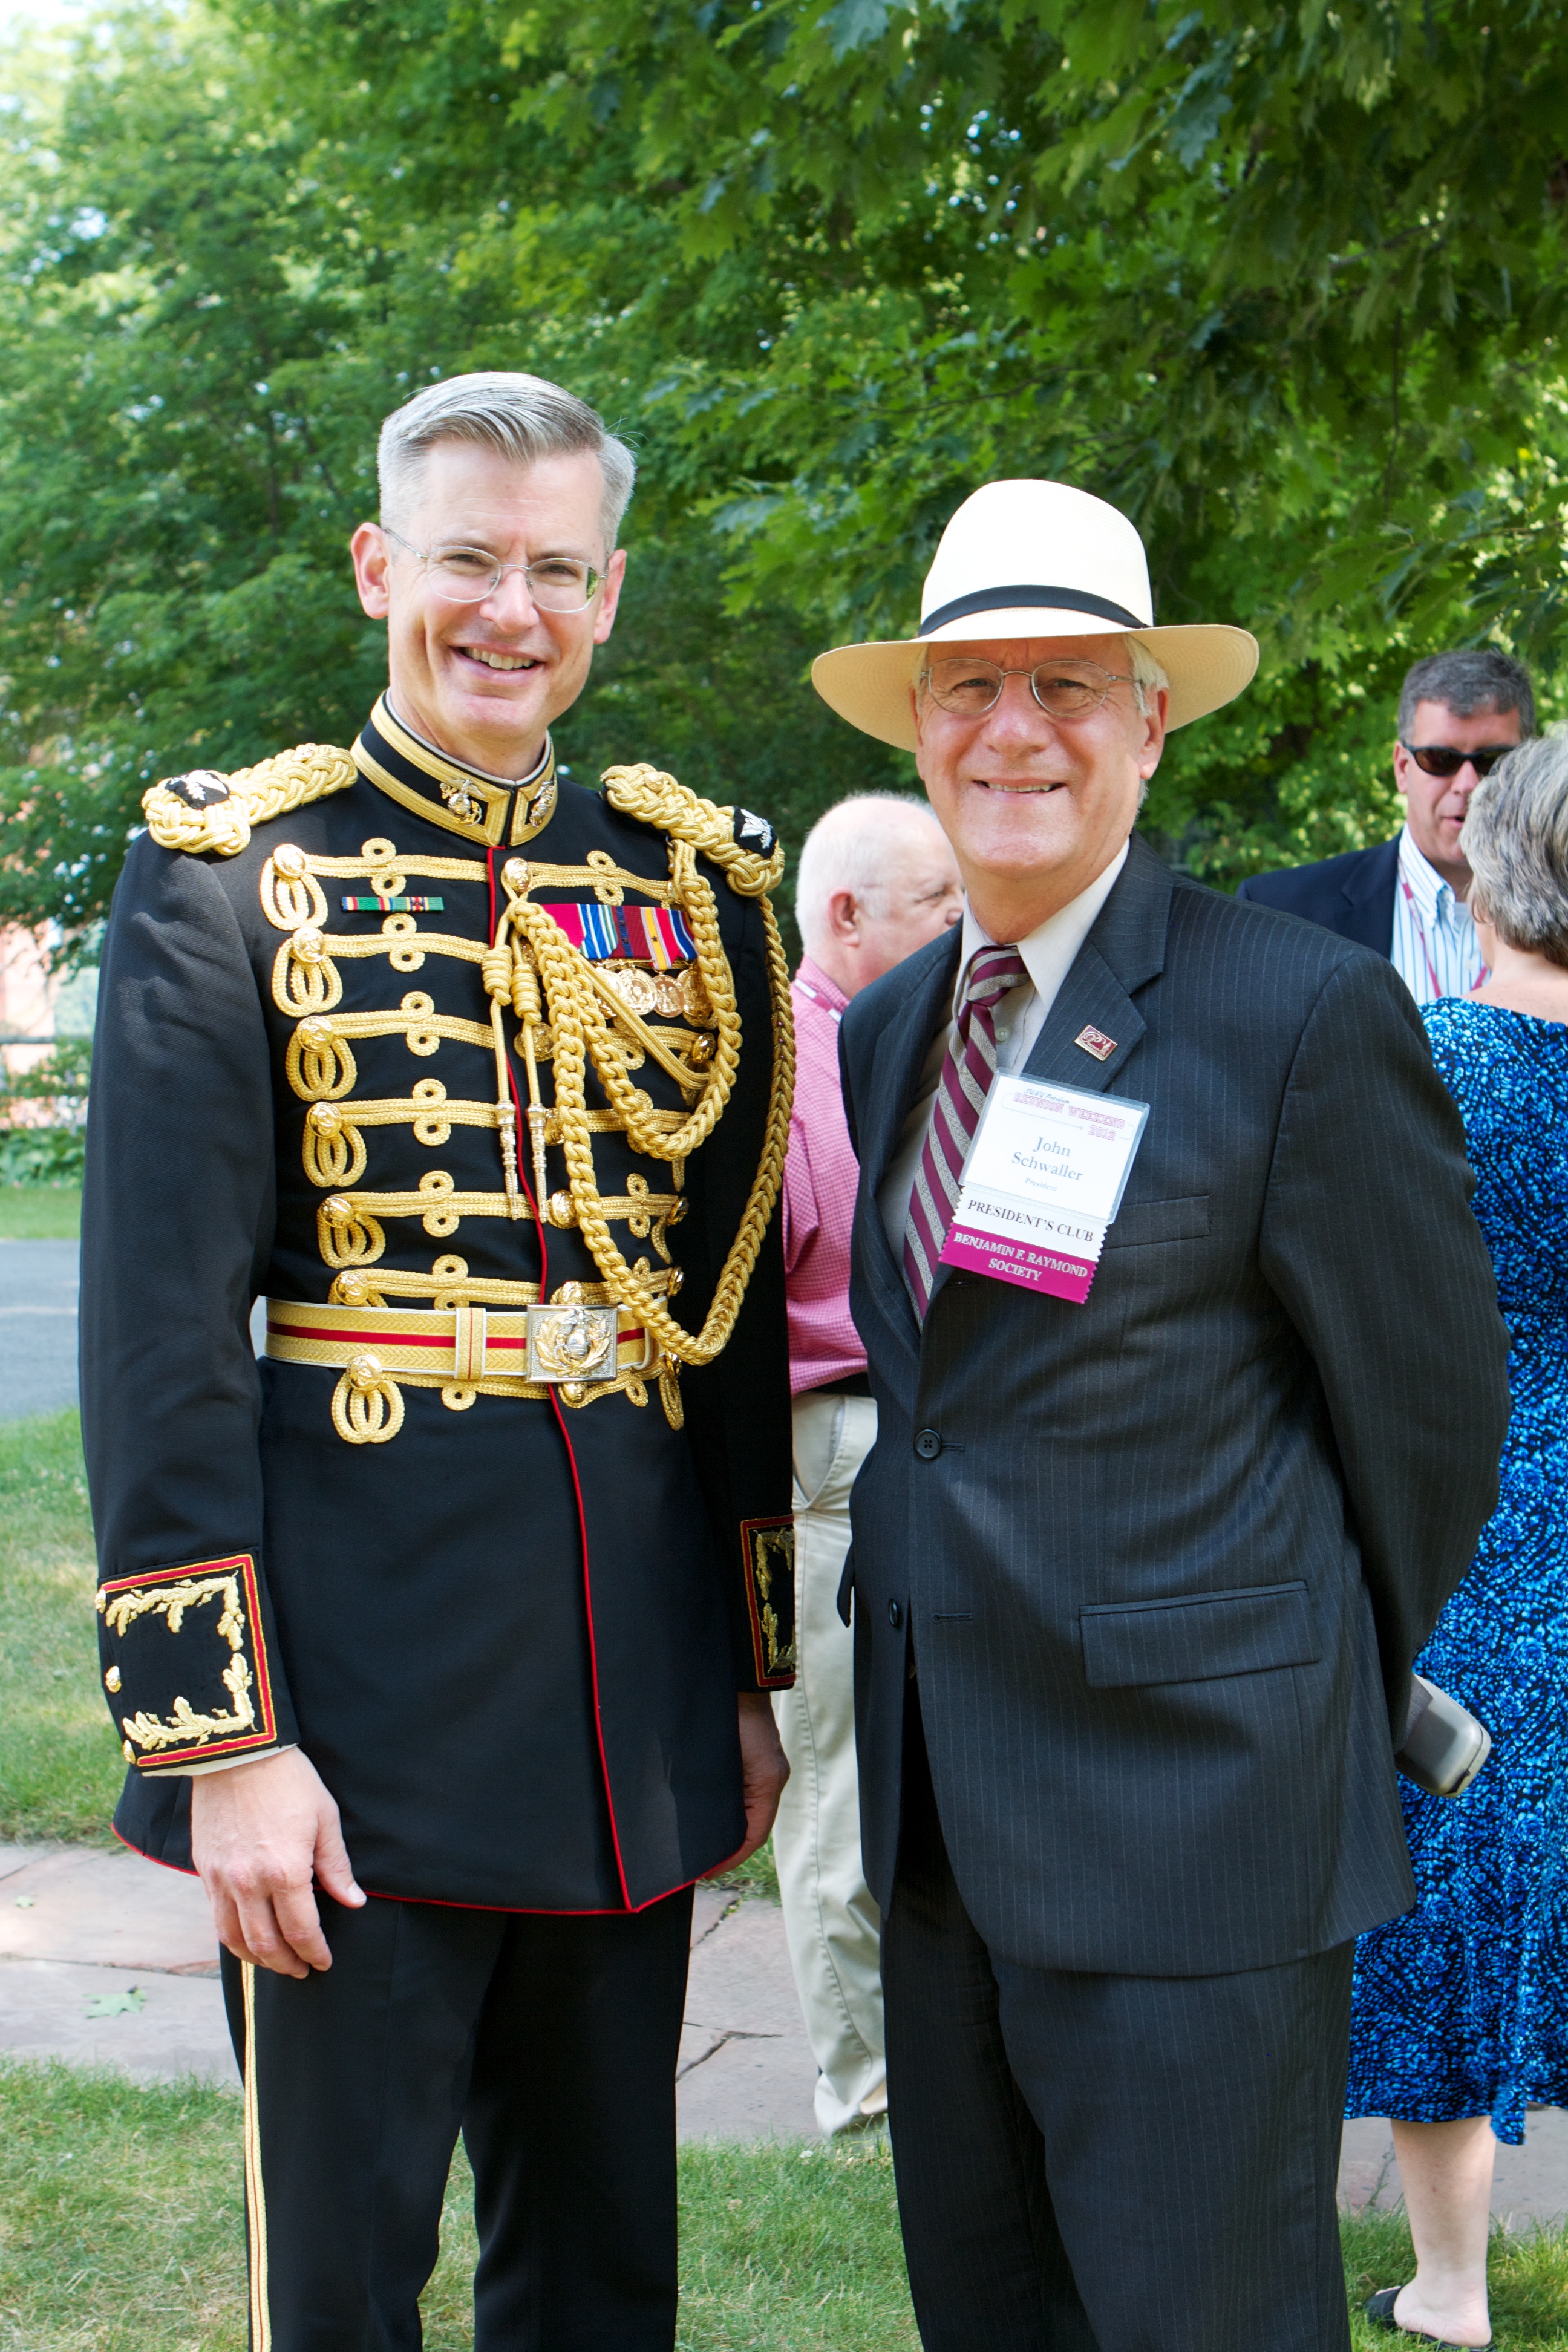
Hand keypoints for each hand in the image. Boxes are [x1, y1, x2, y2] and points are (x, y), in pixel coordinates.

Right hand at [190, 1748, 364, 1977]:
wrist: (236, 1751)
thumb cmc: (288, 1779)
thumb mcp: (324, 1817)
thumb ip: (336, 1866)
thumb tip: (354, 1901)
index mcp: (285, 1871)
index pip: (301, 1931)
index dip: (315, 1952)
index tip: (324, 1962)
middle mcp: (249, 1883)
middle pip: (266, 1944)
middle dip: (287, 1964)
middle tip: (302, 1970)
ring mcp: (221, 1879)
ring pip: (235, 1939)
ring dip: (258, 1959)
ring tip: (276, 1962)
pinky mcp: (204, 1869)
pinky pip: (216, 1917)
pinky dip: (233, 1937)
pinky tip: (248, 1937)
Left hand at [703, 1692, 789, 1876]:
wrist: (732, 1683)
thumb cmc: (736, 1718)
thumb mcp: (743, 1765)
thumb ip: (737, 1802)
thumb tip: (722, 1837)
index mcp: (767, 1785)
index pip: (753, 1836)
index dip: (731, 1857)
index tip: (707, 1872)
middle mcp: (766, 1783)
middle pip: (748, 1830)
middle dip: (727, 1850)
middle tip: (698, 1866)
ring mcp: (757, 1773)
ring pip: (741, 1815)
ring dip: (724, 1833)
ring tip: (698, 1850)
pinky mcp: (744, 1765)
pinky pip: (736, 1799)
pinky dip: (723, 1814)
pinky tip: (702, 1819)